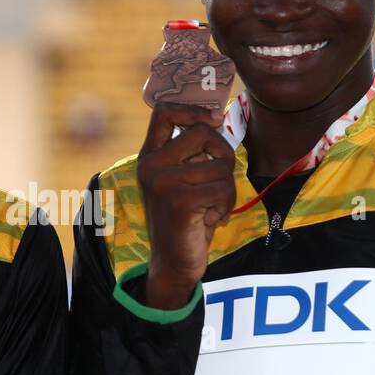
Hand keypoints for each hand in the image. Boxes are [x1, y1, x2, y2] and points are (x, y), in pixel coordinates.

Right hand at [136, 102, 236, 308]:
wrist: (172, 264)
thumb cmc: (185, 221)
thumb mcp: (181, 180)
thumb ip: (190, 153)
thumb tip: (214, 119)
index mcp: (149, 157)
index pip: (165, 111)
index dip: (193, 110)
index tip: (212, 122)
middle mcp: (151, 166)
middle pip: (202, 132)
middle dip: (223, 154)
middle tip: (219, 179)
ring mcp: (163, 183)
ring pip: (220, 166)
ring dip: (225, 189)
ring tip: (209, 207)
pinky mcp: (180, 202)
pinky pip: (222, 189)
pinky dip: (225, 206)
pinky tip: (210, 219)